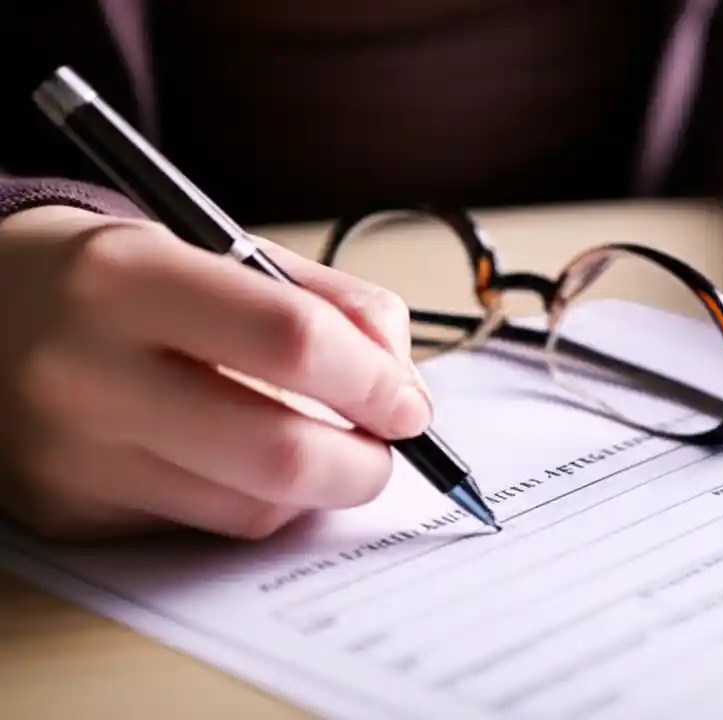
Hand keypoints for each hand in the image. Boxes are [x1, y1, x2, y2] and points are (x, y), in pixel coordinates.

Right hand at [0, 205, 432, 539]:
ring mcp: (71, 453)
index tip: (408, 403)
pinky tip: (246, 463)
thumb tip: (403, 386)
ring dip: (316, 489)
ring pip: (252, 509)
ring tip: (321, 447)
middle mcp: (86, 370)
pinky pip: (206, 527)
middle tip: (387, 448)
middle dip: (366, 463)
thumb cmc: (122, 277)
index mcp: (127, 276)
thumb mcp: (219, 250)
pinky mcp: (68, 511)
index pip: (293, 341)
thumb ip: (328, 304)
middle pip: (280, 451)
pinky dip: (257, 504)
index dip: (375, 381)